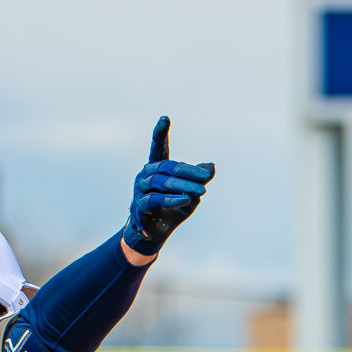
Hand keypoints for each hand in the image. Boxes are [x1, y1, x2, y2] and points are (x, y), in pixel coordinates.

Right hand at [120, 117, 214, 258]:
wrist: (155, 232)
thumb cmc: (172, 208)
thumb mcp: (190, 191)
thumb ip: (199, 178)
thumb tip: (211, 167)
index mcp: (157, 167)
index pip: (158, 147)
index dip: (160, 133)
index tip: (165, 118)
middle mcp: (145, 174)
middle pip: (167, 167)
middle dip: (189, 172)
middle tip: (206, 177)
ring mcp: (140, 189)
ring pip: (162, 183)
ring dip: (183, 186)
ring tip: (202, 191)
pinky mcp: (139, 205)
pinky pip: (155, 200)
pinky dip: (172, 199)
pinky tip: (186, 199)